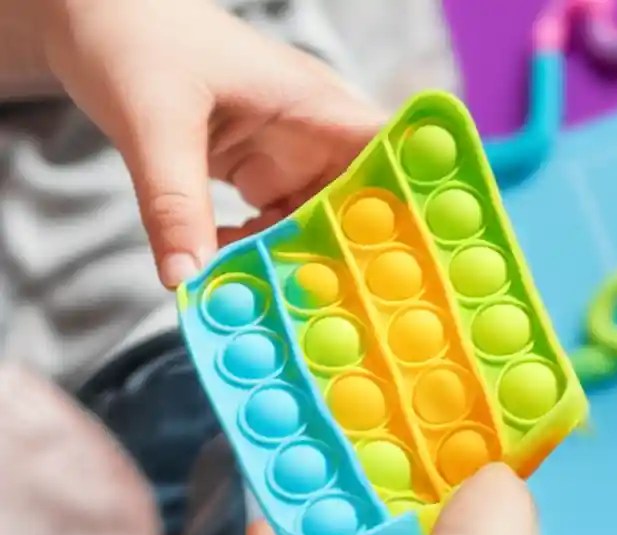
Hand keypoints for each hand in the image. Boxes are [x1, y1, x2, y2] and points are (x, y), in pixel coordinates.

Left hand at [39, 0, 385, 287]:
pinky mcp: (257, 170)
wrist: (88, 16)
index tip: (416, 260)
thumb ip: (173, 204)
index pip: (390, 151)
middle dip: (351, 255)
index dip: (413, 201)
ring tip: (276, 304)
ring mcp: (286, 153)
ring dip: (297, 262)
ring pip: (315, 222)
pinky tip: (229, 275)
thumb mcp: (152, 122)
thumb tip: (187, 280)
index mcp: (312, 105)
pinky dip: (257, 253)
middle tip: (338, 312)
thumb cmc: (133, 37)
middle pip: (359, 204)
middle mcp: (312, 132)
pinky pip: (273, 225)